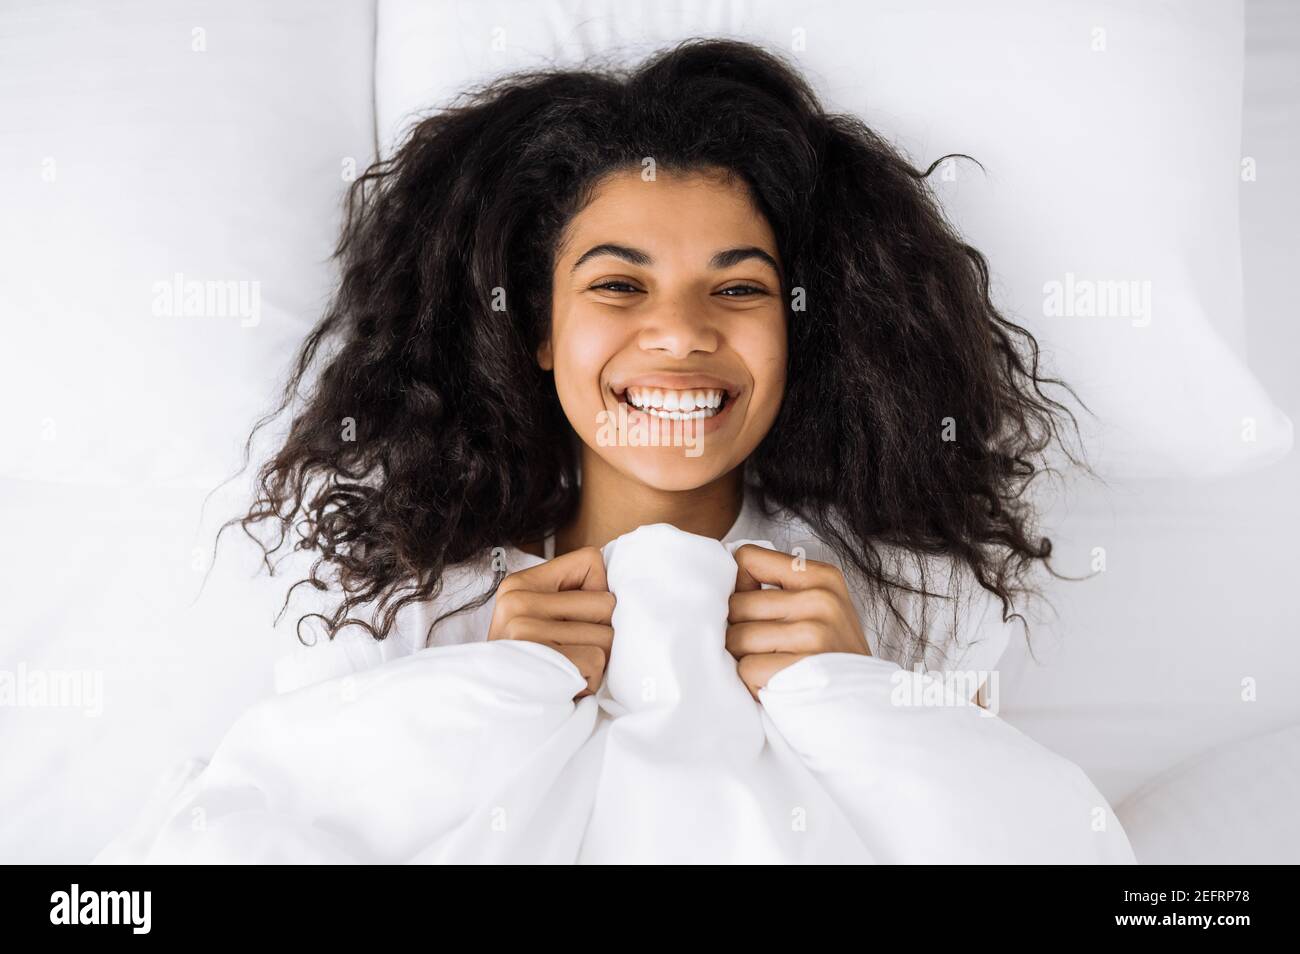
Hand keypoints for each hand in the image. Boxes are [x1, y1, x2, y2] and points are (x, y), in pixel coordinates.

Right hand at [487, 546, 614, 700]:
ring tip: (567, 670)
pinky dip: (591, 679)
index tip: (576, 620)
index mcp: (519, 585)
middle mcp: (518, 602)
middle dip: (601, 633)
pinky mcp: (543, 660)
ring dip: (596, 661)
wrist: (494, 717)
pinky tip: (567, 685)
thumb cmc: (531, 666)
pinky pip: (598, 660)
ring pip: (607, 635)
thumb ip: (570, 597)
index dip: (597, 592)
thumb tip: (627, 586)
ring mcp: (527, 631)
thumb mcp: (537, 619)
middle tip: (572, 654)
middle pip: (607, 603)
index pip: (591, 560)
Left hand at [726, 544, 870, 700]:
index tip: (754, 611)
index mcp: (822, 576)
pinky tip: (775, 684)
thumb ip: (778, 588)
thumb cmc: (832, 655)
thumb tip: (719, 581)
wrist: (867, 704)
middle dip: (739, 630)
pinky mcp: (802, 668)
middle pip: (736, 604)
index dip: (739, 587)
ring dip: (745, 659)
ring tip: (773, 666)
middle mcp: (820, 599)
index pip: (747, 558)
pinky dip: (753, 682)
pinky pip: (746, 668)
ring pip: (736, 637)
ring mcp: (813, 633)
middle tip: (765, 648)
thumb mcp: (819, 607)